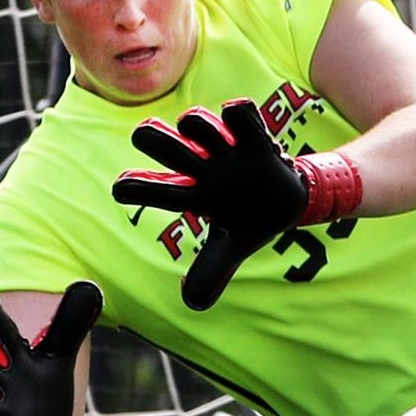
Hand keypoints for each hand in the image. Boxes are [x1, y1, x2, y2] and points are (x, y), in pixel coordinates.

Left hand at [111, 99, 359, 310]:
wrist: (288, 202)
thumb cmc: (249, 221)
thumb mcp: (232, 249)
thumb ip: (211, 272)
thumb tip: (192, 302)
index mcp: (189, 194)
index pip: (146, 188)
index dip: (135, 187)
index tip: (127, 188)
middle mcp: (200, 167)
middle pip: (158, 142)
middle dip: (154, 140)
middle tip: (159, 145)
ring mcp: (225, 149)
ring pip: (195, 121)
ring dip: (198, 126)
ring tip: (219, 146)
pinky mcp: (253, 137)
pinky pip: (239, 112)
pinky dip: (238, 114)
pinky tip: (243, 126)